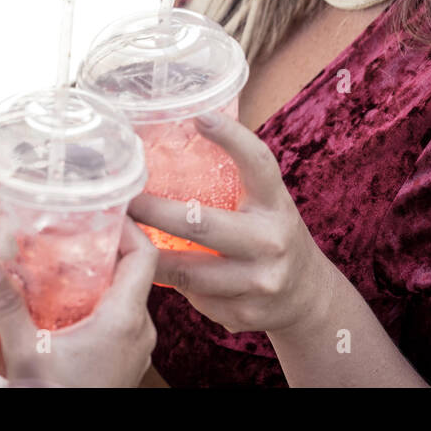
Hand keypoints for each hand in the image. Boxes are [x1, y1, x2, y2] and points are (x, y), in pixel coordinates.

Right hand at [0, 219, 158, 386]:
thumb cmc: (53, 399)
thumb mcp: (23, 349)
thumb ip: (3, 299)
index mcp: (126, 319)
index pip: (145, 254)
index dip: (128, 227)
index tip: (102, 212)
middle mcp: (141, 331)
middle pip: (136, 272)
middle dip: (108, 249)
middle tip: (77, 232)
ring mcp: (138, 348)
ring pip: (131, 296)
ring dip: (105, 277)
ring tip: (70, 263)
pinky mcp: (127, 361)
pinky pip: (125, 319)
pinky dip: (105, 302)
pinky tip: (72, 302)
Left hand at [127, 111, 336, 334]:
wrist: (308, 296)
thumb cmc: (271, 235)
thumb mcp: (266, 202)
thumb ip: (236, 176)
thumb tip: (187, 125)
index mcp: (276, 204)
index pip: (259, 164)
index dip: (232, 138)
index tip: (200, 116)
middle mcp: (272, 241)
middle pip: (200, 225)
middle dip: (154, 212)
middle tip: (123, 201)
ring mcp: (261, 282)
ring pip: (187, 271)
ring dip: (151, 258)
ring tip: (124, 243)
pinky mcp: (246, 314)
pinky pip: (194, 298)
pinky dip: (176, 286)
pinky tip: (166, 278)